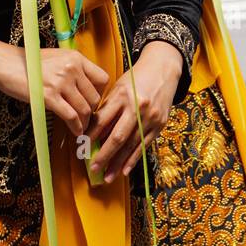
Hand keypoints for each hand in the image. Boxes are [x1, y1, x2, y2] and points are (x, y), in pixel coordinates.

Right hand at [0, 42, 109, 136]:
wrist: (5, 63)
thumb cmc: (28, 63)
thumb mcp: (56, 58)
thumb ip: (72, 69)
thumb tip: (85, 88)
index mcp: (75, 57)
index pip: (102, 79)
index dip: (100, 93)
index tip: (93, 102)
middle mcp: (72, 68)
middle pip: (95, 97)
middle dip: (92, 112)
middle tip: (86, 119)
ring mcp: (61, 82)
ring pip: (84, 109)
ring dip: (84, 123)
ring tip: (81, 129)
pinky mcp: (49, 96)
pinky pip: (71, 116)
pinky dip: (75, 127)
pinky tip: (74, 132)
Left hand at [85, 40, 182, 182]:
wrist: (163, 69)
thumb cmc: (136, 78)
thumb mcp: (118, 87)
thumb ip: (107, 108)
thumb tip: (93, 132)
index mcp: (122, 95)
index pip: (103, 120)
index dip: (91, 136)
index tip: (82, 147)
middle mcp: (137, 107)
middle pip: (117, 137)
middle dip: (104, 155)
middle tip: (93, 168)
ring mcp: (150, 117)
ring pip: (132, 145)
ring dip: (118, 163)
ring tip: (108, 176)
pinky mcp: (160, 124)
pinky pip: (144, 146)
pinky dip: (134, 159)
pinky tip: (125, 170)